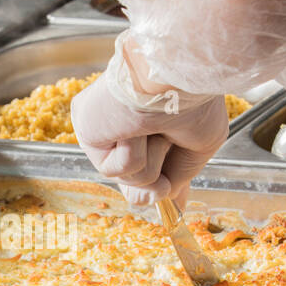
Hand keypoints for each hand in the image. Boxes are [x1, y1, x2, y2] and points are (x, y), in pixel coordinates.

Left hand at [71, 74, 227, 207]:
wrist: (179, 76)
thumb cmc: (195, 98)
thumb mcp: (199, 146)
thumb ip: (179, 178)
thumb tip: (169, 208)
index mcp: (148, 120)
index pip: (147, 164)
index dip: (163, 184)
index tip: (175, 204)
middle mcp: (122, 123)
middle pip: (136, 181)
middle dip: (156, 175)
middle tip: (165, 139)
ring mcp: (103, 128)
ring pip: (131, 178)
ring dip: (153, 159)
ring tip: (156, 125)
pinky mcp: (86, 129)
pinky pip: (118, 170)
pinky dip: (135, 154)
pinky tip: (136, 126)